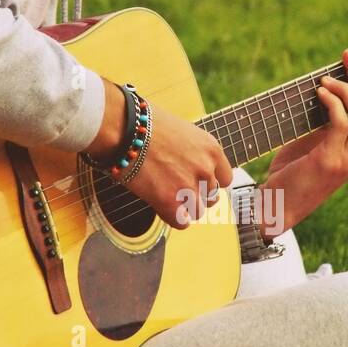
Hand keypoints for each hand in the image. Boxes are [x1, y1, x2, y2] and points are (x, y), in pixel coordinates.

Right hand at [119, 101, 233, 229]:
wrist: (123, 127)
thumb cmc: (144, 124)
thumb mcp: (180, 131)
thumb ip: (191, 152)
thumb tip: (187, 166)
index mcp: (211, 148)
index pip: (224, 178)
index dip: (208, 182)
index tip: (195, 181)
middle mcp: (205, 168)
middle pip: (212, 197)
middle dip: (196, 195)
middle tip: (176, 189)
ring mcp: (189, 186)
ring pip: (197, 211)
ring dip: (183, 207)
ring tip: (165, 195)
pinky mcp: (170, 201)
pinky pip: (181, 222)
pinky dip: (172, 217)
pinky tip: (160, 205)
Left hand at [259, 49, 347, 236]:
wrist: (275, 208)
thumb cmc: (290, 174)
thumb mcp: (314, 144)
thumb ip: (327, 124)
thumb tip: (328, 88)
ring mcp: (347, 160)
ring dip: (347, 90)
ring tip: (325, 82)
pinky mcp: (328, 161)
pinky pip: (340, 123)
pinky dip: (332, 102)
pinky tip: (319, 94)